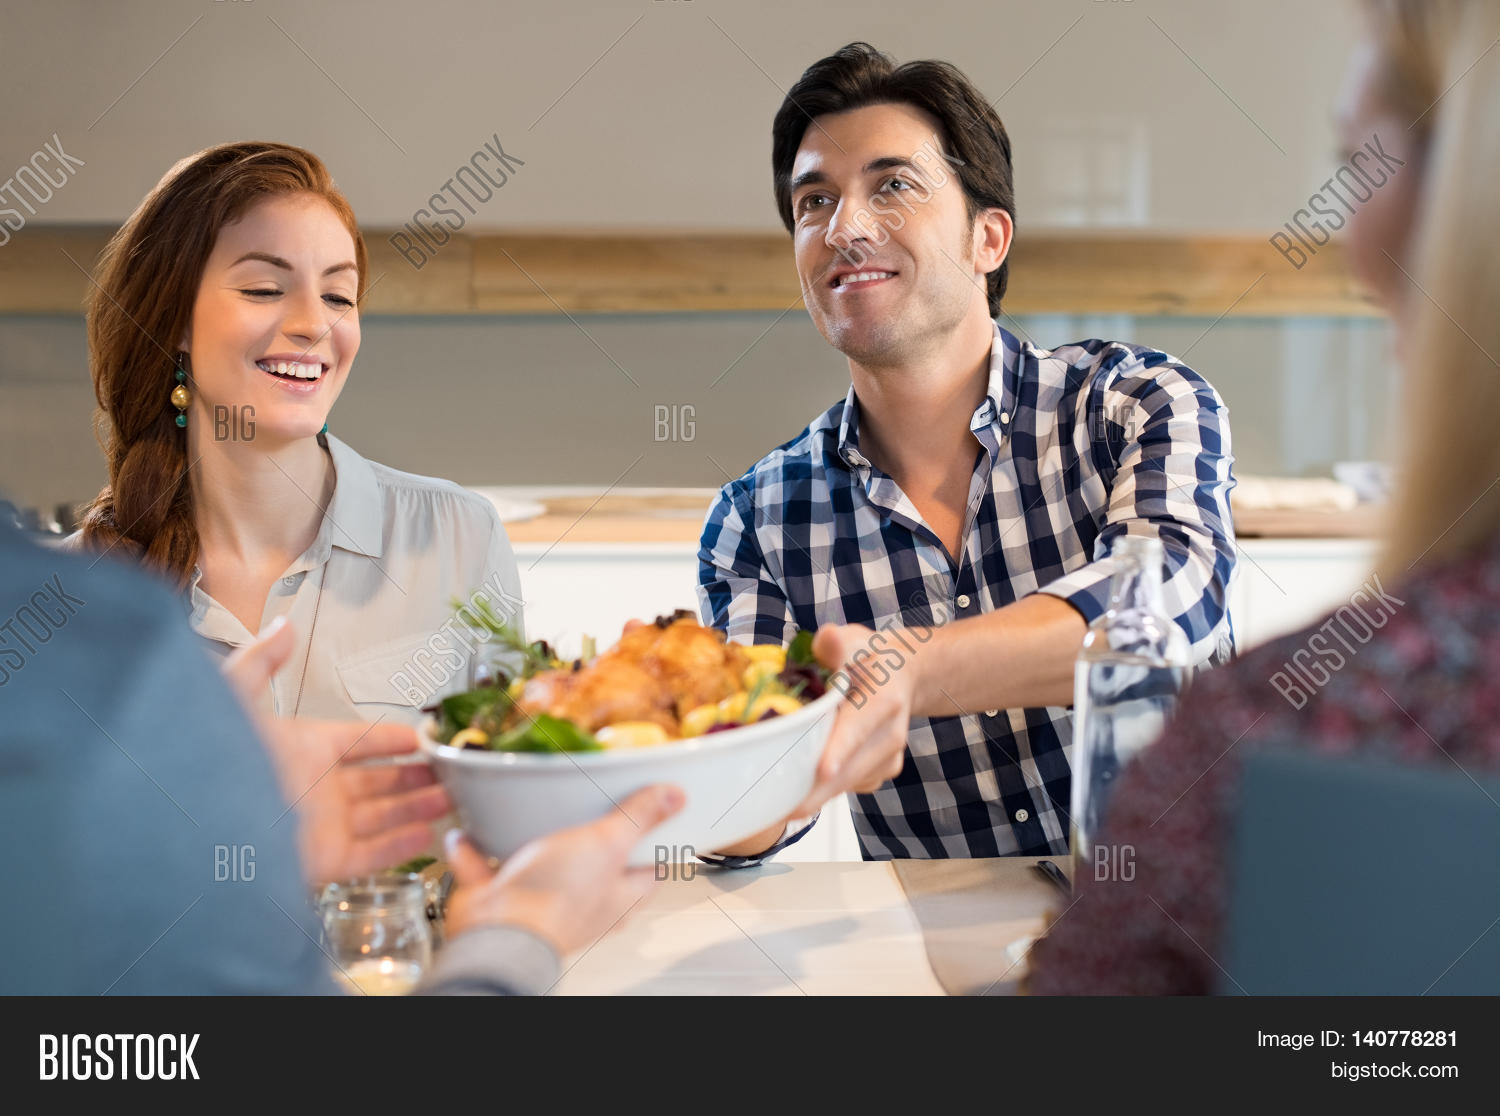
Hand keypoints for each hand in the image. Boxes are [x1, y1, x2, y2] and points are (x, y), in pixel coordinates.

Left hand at [223, 617, 450, 885]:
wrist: (191, 825)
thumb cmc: (209, 760)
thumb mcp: (235, 698)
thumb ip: (261, 661)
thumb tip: (281, 626)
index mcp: (303, 749)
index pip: (359, 741)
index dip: (392, 738)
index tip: (421, 736)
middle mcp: (316, 787)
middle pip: (379, 780)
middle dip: (416, 775)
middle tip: (450, 769)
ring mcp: (321, 825)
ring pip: (383, 816)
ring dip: (418, 808)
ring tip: (453, 798)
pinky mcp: (324, 860)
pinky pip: (372, 854)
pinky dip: (403, 846)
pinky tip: (429, 835)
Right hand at [443, 784, 684, 956]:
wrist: (496, 930)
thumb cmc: (555, 903)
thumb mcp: (607, 844)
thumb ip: (639, 818)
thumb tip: (674, 798)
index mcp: (618, 895)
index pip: (650, 867)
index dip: (655, 842)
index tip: (655, 815)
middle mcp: (581, 902)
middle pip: (595, 864)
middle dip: (590, 835)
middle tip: (592, 802)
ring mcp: (540, 900)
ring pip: (540, 866)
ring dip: (531, 840)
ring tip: (531, 809)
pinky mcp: (500, 898)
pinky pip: (486, 869)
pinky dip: (475, 851)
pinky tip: (471, 830)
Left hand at [786, 624, 917, 817]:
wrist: (902, 675)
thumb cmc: (869, 657)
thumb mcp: (854, 641)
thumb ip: (837, 643)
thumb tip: (827, 639)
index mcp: (884, 700)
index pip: (858, 729)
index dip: (840, 750)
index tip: (823, 770)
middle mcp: (891, 735)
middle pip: (850, 770)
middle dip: (815, 790)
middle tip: (775, 806)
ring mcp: (888, 758)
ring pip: (847, 785)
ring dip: (814, 794)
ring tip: (775, 798)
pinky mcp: (880, 773)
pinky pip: (848, 787)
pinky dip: (823, 789)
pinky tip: (800, 781)